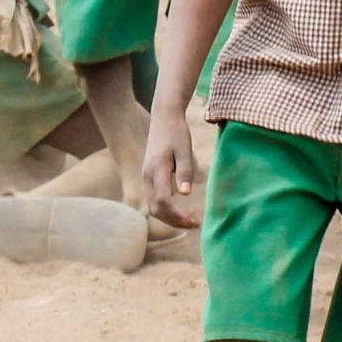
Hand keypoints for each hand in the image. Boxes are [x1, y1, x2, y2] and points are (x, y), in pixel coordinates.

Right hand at [141, 111, 205, 228]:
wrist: (164, 117)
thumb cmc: (177, 132)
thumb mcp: (185, 149)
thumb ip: (185, 171)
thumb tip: (185, 194)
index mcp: (156, 169)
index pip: (163, 201)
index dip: (177, 215)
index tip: (194, 221)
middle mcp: (147, 176)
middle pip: (156, 209)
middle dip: (174, 221)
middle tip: (195, 224)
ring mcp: (146, 177)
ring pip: (153, 207)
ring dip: (169, 218)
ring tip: (189, 220)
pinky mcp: (148, 177)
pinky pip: (153, 200)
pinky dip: (165, 210)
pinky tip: (180, 210)